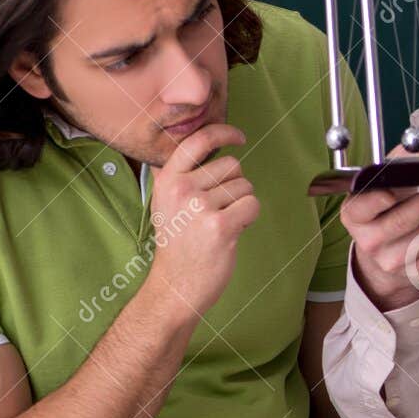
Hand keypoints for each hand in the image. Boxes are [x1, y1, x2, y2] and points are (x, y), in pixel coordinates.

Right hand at [141, 124, 259, 316]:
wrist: (176, 285)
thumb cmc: (178, 242)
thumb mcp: (166, 201)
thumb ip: (182, 173)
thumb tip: (206, 141)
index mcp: (168, 180)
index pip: (198, 140)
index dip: (223, 132)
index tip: (239, 137)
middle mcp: (181, 189)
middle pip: (233, 165)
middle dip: (234, 185)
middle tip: (216, 211)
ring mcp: (200, 207)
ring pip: (245, 186)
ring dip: (240, 205)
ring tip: (219, 224)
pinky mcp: (220, 226)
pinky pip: (252, 205)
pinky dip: (248, 218)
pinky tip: (230, 232)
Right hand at [339, 175, 418, 310]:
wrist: (383, 256)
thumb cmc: (383, 213)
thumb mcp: (379, 189)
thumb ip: (396, 167)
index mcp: (356, 216)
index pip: (362, 207)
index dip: (375, 201)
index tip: (390, 194)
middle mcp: (372, 241)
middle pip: (404, 221)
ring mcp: (395, 260)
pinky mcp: (418, 271)